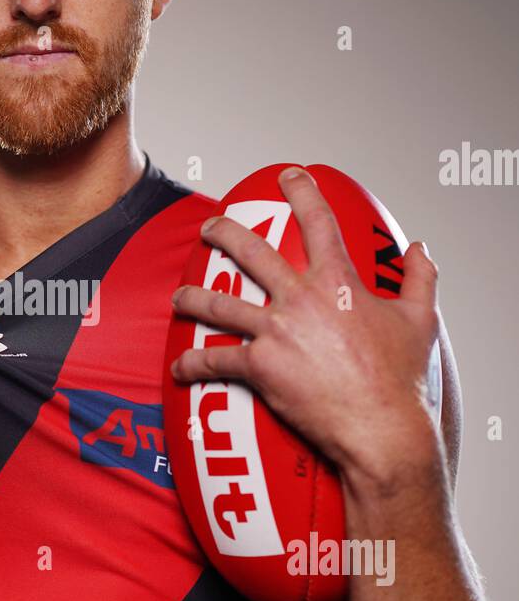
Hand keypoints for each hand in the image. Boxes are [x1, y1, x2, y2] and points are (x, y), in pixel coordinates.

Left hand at [169, 167, 441, 479]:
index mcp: (337, 281)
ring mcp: (275, 331)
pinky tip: (180, 367)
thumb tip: (421, 248)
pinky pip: (214, 360)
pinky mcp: (259, 366)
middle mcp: (300, 299)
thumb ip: (421, 278)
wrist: (381, 426)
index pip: (317, 221)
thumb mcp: (421, 320)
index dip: (301, 191)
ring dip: (193, 297)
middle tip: (211, 227)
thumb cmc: (402, 378)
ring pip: (219, 305)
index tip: (288, 175)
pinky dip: (192, 364)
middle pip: (251, 252)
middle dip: (224, 233)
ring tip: (179, 295)